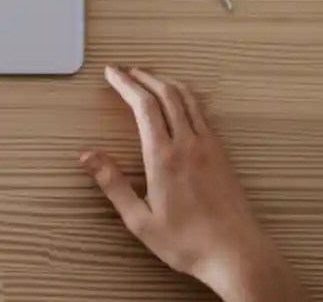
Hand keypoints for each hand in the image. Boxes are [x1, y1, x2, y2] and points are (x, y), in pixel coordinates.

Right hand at [80, 67, 305, 301]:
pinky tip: (180, 100)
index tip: (111, 73)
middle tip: (125, 69)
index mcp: (163, 156)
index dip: (125, 84)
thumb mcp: (139, 220)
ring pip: (187, 99)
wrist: (235, 252)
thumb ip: (113, 184)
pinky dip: (186, 96)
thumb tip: (87, 156)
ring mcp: (208, 145)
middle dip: (143, 76)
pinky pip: (202, 112)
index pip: (143, 106)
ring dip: (166, 81)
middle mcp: (187, 143)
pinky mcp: (222, 153)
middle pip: (165, 94)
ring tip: (149, 76)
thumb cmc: (186, 242)